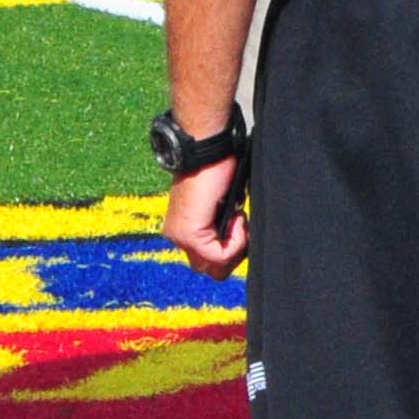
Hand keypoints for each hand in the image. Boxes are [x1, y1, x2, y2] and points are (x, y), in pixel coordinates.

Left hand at [164, 156, 248, 277]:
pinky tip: (237, 216)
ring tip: (238, 218)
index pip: (208, 259)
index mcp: (182, 228)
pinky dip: (237, 240)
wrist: (207, 148)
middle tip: (240, 227)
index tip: (239, 222)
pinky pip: (220, 256)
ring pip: (215, 267)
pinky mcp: (190, 235)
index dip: (231, 247)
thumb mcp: (220, 205)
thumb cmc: (216, 168)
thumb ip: (221, 227)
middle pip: (211, 269)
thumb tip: (236, 243)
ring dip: (236, 246)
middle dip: (233, 253)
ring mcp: (181, 237)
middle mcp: (177, 236)